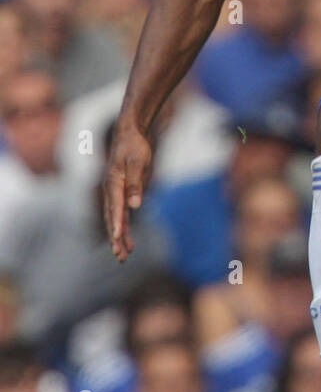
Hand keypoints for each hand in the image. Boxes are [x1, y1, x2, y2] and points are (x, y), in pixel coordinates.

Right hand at [104, 123, 153, 261]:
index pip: (115, 207)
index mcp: (113, 183)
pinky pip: (122, 215)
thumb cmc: (134, 146)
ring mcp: (115, 193)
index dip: (117, 223)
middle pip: (113, 218)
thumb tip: (135, 205)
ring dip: (120, 238)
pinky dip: (124, 228)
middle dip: (117, 238)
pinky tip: (127, 241)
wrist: (130, 134)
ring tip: (124, 256)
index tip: (118, 238)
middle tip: (120, 257)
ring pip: (116, 220)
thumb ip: (135, 183)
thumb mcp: (138, 162)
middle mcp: (111, 191)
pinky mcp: (122, 193)